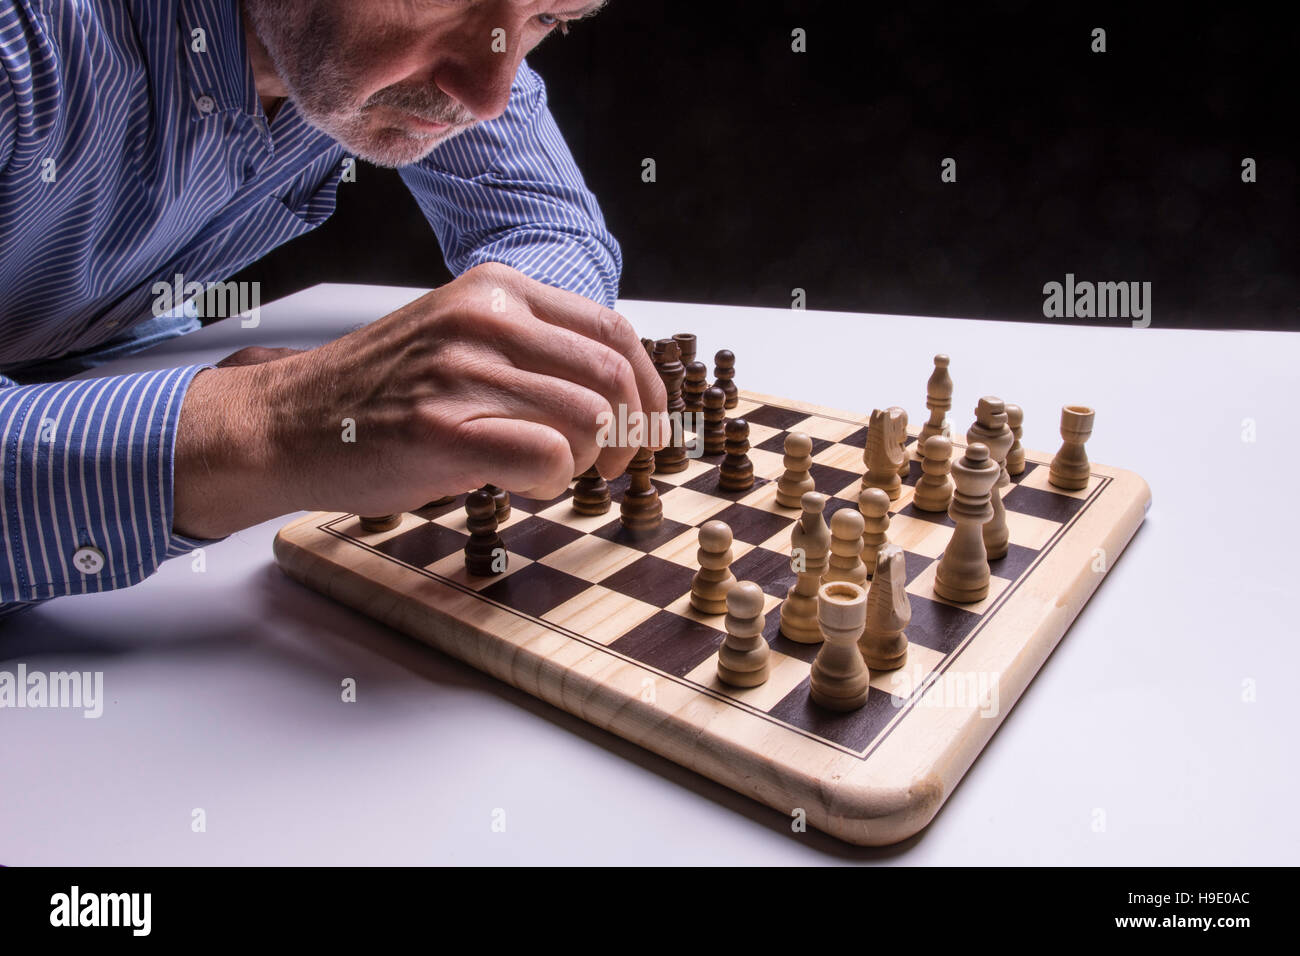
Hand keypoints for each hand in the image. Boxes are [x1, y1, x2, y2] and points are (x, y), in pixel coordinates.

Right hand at [173, 264, 667, 537]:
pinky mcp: (442, 427)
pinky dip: (554, 479)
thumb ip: (530, 352)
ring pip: (591, 418)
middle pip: (613, 377)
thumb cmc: (379, 394)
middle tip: (617, 466)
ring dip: (589, 460)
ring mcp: (462, 370)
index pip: (614, 332)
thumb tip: (619, 394)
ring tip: (553, 471)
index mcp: (497, 290)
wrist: (285, 423)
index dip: (649, 389)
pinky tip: (523, 482)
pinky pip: (550, 454)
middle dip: (634, 433)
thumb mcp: (459, 341)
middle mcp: (484, 318)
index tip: (650, 427)